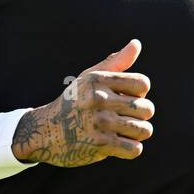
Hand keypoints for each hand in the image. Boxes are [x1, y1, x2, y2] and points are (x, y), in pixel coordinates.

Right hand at [11, 39, 153, 166]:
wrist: (46, 131)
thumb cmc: (74, 101)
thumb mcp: (90, 78)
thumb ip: (116, 62)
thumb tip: (136, 44)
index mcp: (99, 81)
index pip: (143, 84)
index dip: (139, 92)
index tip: (126, 97)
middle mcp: (99, 100)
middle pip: (147, 108)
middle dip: (141, 114)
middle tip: (127, 117)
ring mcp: (100, 123)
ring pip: (144, 130)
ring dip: (139, 133)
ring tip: (127, 131)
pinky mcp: (100, 145)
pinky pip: (134, 149)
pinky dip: (131, 148)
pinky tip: (120, 144)